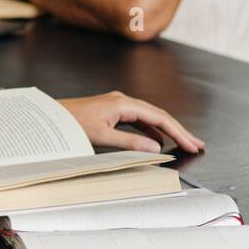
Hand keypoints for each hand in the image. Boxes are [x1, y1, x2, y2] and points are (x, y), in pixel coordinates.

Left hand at [60, 91, 204, 153]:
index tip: (192, 144)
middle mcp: (123, 101)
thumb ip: (130, 143)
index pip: (159, 117)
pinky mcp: (112, 111)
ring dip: (166, 130)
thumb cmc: (71, 124)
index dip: (178, 132)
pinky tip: (157, 139)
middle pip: (158, 115)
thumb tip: (156, 147)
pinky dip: (150, 129)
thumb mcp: (102, 137)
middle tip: (197, 143)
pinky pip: (138, 120)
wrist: (51, 118)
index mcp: (123, 104)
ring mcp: (118, 104)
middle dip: (179, 130)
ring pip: (149, 117)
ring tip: (183, 142)